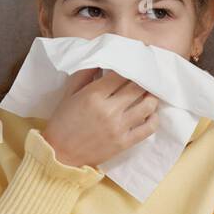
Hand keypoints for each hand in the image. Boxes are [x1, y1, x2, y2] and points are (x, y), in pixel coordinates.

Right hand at [40, 68, 158, 168]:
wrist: (59, 154)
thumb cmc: (63, 122)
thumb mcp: (69, 94)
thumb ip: (84, 74)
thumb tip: (101, 59)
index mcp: (93, 95)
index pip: (121, 75)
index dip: (130, 67)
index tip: (134, 65)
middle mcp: (109, 110)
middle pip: (137, 88)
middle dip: (144, 80)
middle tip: (147, 77)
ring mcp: (118, 127)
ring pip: (147, 106)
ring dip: (152, 97)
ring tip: (150, 94)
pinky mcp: (124, 143)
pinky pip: (148, 128)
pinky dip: (154, 118)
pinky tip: (151, 113)